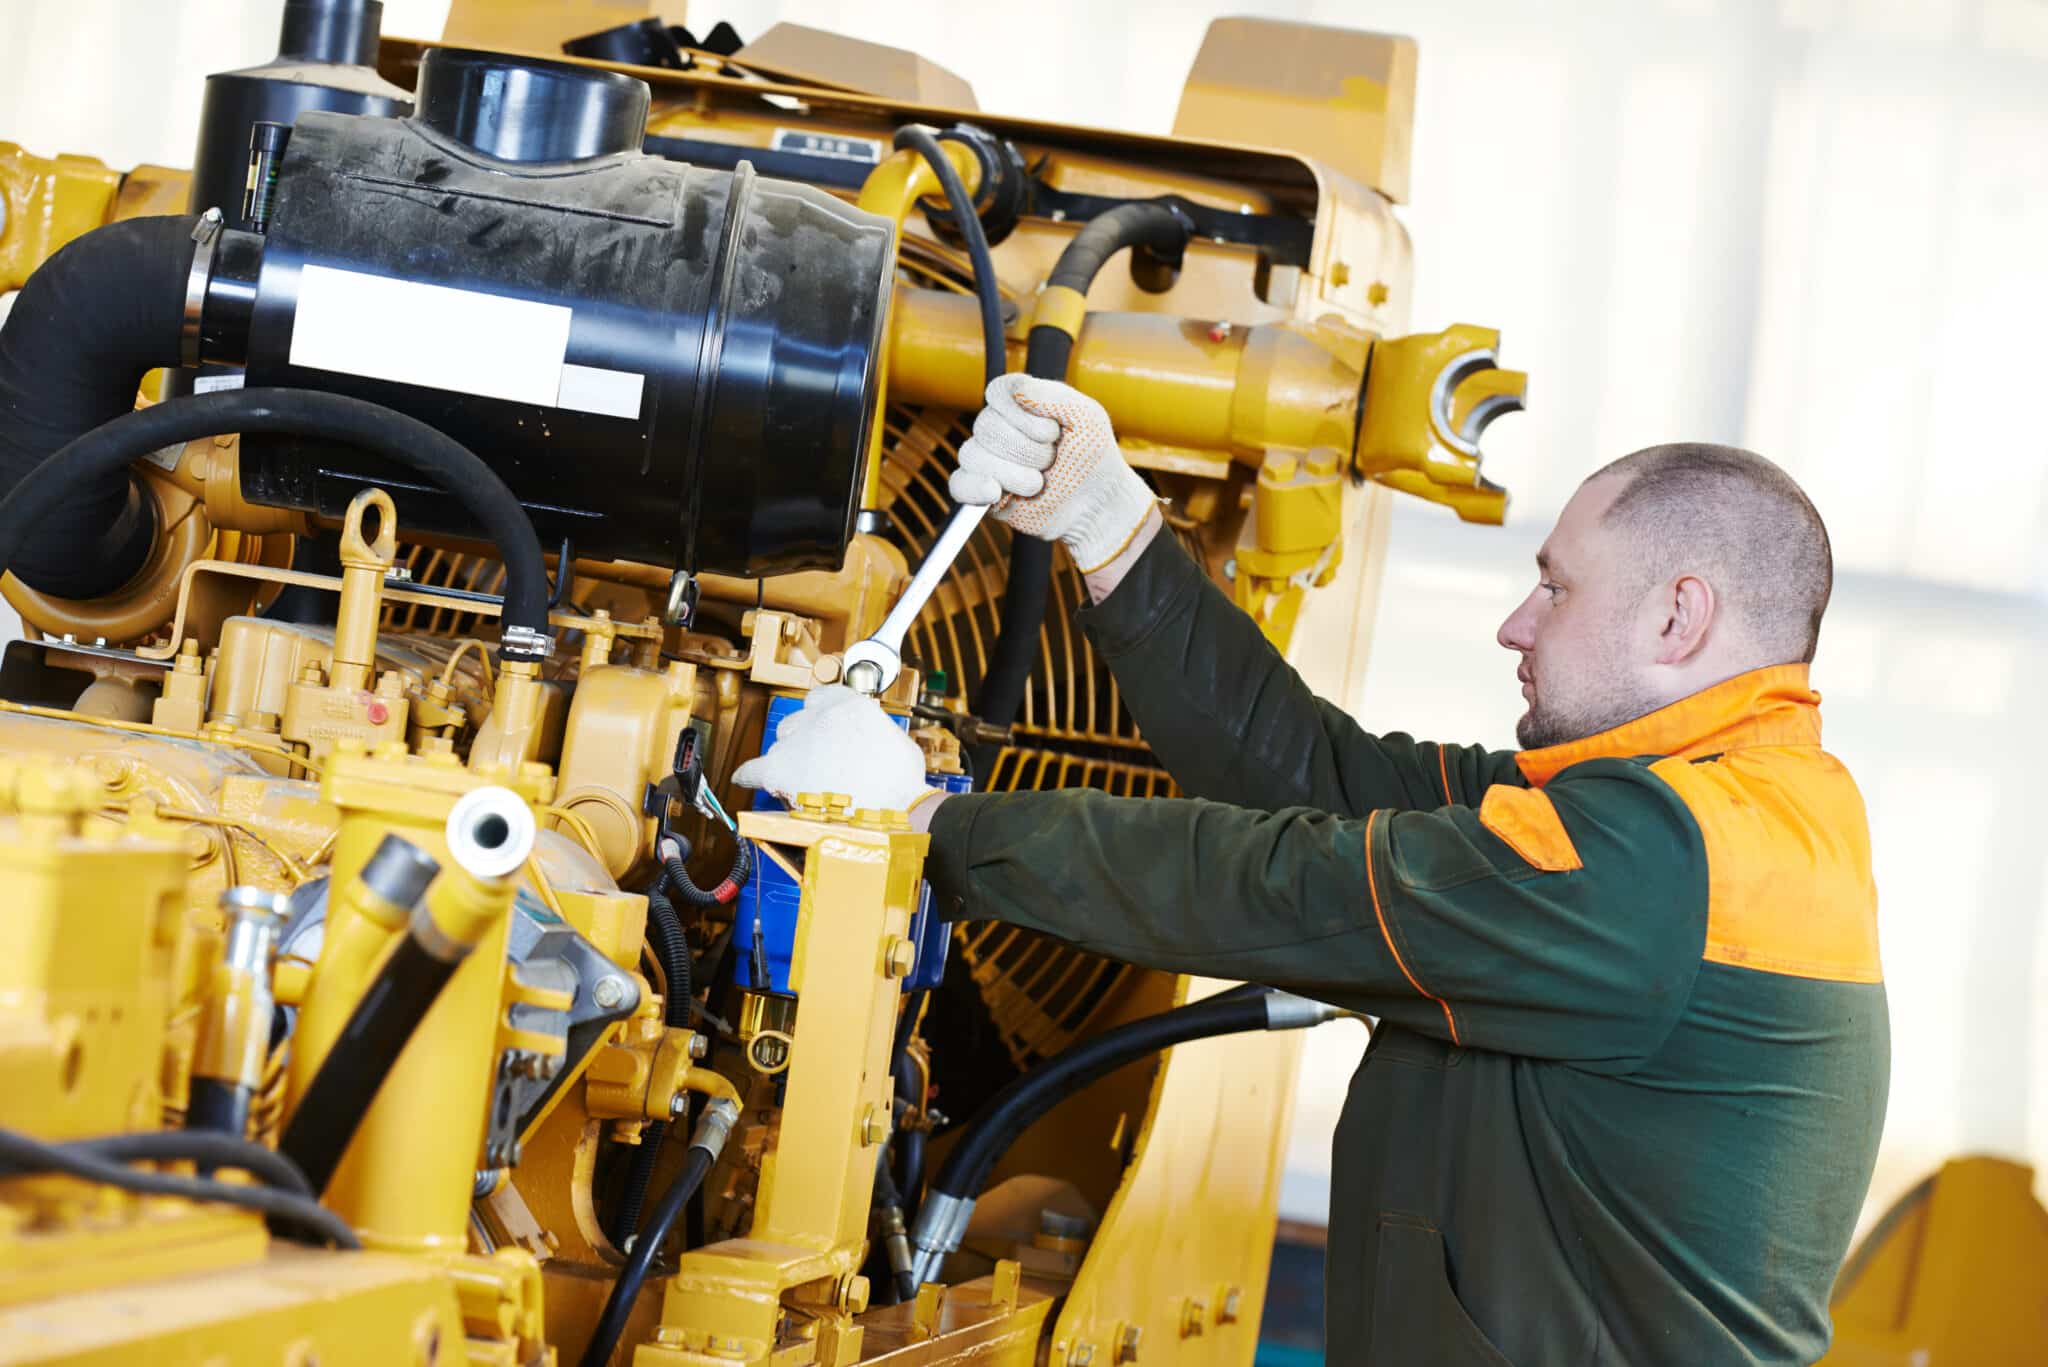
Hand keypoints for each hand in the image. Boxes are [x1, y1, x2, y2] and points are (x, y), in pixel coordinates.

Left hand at [731, 685, 931, 813]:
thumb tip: (861, 741)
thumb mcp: (894, 740)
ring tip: (806, 784)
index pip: (821, 698)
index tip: (822, 729)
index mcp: (851, 704)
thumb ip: (870, 731)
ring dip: (789, 760)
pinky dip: (750, 774)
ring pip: (780, 746)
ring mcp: (798, 741)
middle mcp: (821, 716)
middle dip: (804, 740)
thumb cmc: (902, 785)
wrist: (897, 812)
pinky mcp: (781, 769)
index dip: (821, 718)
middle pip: (797, 722)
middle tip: (819, 763)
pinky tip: (745, 777)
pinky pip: (754, 768)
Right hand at [949, 375, 1156, 572]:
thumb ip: (1052, 395)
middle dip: (1028, 449)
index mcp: (1021, 405)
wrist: (1096, 505)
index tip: (1053, 431)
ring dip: (1014, 473)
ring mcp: (989, 459)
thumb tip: (1017, 391)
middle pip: (986, 426)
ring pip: (973, 455)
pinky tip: (996, 493)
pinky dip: (975, 487)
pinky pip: (959, 484)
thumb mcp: (1087, 416)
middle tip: (1052, 461)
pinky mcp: (983, 491)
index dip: (1023, 415)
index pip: (997, 393)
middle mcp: (1000, 428)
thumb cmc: (1093, 458)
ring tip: (1039, 484)